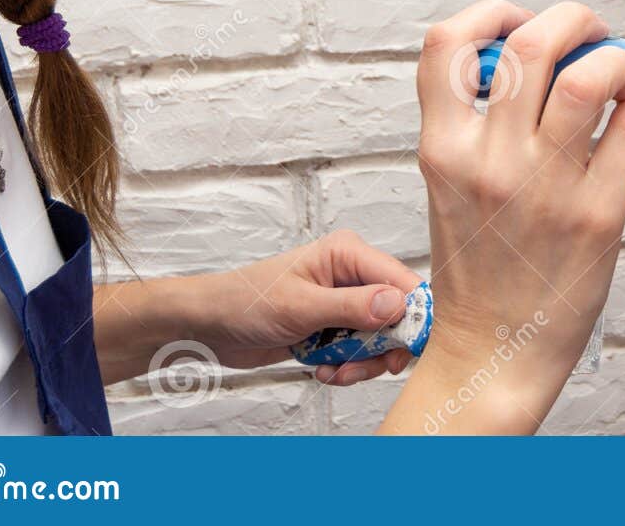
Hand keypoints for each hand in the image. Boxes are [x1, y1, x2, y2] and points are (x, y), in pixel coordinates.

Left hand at [189, 229, 422, 384]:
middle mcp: (352, 275)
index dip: (414, 315)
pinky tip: (323, 370)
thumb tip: (400, 305)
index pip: (402, 280)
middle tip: (364, 368)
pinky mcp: (334, 327)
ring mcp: (344, 303)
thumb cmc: (246, 303)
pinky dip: (347, 367)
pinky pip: (359, 352)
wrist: (211, 326)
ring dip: (362, 362)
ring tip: (335, 372)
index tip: (407, 348)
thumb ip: (353, 307)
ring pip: (380, 338)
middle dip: (383, 347)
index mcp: (348, 254)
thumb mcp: (301, 306)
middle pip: (397, 314)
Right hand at [380, 0, 624, 433]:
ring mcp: (545, 187)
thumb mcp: (451, 181)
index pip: (449, 43)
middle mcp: (490, 161)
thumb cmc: (479, 262)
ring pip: (589, 77)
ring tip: (618, 71)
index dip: (491, 12)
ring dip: (616, 56)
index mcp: (443, 148)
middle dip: (573, 17)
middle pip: (533, 41)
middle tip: (589, 31)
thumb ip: (478, 118)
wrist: (494, 346)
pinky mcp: (596, 214)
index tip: (519, 19)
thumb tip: (539, 53)